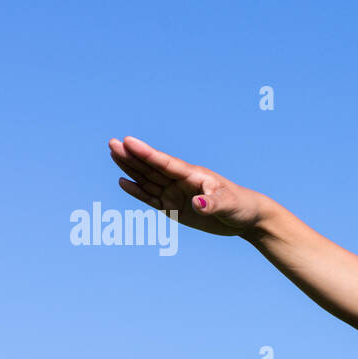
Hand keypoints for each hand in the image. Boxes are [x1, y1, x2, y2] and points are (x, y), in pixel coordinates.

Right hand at [108, 135, 268, 237]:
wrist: (245, 217)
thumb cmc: (240, 205)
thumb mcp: (228, 204)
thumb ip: (212, 203)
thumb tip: (198, 204)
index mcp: (192, 175)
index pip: (165, 163)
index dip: (147, 153)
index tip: (128, 141)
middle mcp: (180, 181)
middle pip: (151, 167)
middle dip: (132, 156)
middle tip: (112, 143)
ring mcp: (175, 193)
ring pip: (148, 179)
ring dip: (130, 168)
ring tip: (113, 153)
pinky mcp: (174, 208)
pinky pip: (151, 198)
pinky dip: (137, 191)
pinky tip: (124, 182)